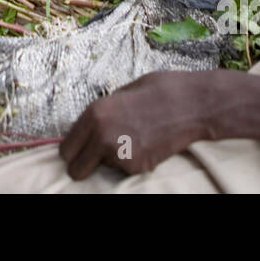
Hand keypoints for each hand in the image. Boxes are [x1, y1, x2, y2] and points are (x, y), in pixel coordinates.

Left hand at [60, 71, 209, 178]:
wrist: (192, 104)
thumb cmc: (160, 91)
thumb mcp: (122, 92)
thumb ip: (102, 112)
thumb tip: (88, 128)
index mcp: (94, 114)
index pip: (66, 148)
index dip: (73, 151)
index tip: (81, 151)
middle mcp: (101, 136)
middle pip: (76, 169)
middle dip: (85, 165)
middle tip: (98, 157)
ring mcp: (120, 154)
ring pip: (103, 169)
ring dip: (112, 160)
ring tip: (134, 139)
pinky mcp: (138, 167)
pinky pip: (125, 170)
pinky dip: (133, 161)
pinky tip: (148, 144)